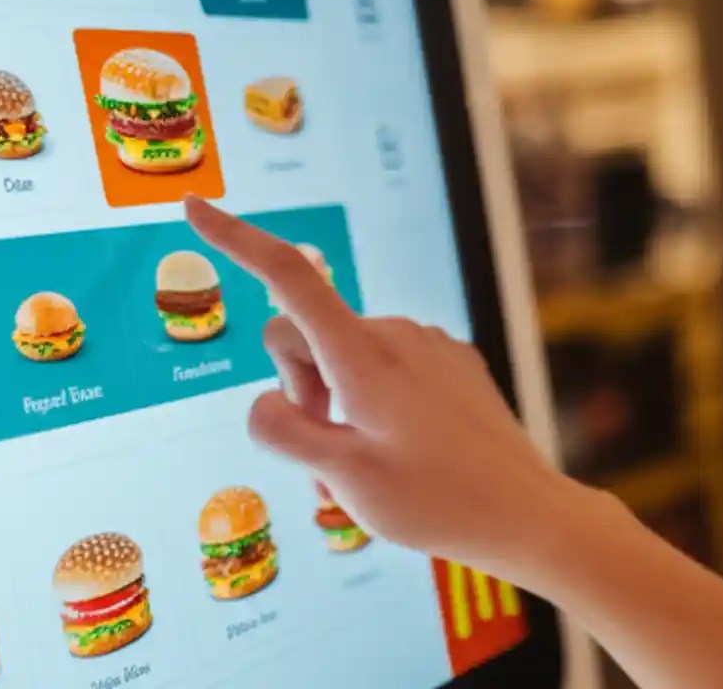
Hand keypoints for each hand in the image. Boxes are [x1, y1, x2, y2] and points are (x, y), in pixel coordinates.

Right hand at [184, 196, 571, 569]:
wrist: (526, 515)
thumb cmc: (435, 502)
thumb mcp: (342, 477)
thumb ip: (283, 431)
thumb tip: (262, 400)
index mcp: (363, 354)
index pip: (287, 277)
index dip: (236, 239)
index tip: (195, 207)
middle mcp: (396, 334)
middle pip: (307, 337)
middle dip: (299, 387)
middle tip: (329, 455)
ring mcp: (428, 345)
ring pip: (346, 357)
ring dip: (337, 402)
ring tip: (368, 464)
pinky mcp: (451, 363)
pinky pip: (388, 367)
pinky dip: (372, 402)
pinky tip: (403, 450)